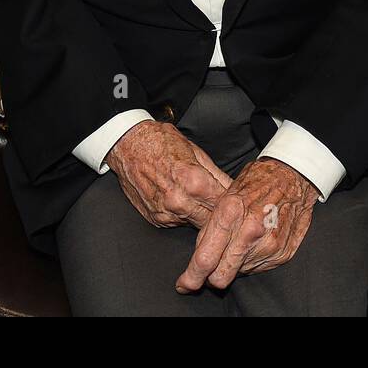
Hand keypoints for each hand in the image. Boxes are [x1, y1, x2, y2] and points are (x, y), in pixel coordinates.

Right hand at [105, 120, 231, 228]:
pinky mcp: (156, 219)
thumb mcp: (196, 152)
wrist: (128, 145)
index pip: (224, 204)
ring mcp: (166, 214)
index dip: (233, 204)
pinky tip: (185, 202)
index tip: (238, 203)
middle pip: (213, 220)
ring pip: (196, 225)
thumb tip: (234, 188)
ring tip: (203, 203)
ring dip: (203, 217)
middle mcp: (179, 202)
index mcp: (194, 182)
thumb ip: (216, 175)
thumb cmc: (161, 143)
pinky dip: (185, 216)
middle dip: (220, 216)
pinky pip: (179, 223)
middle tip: (226, 209)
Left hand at [176, 158, 317, 293]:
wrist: (294, 175)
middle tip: (211, 268)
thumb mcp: (227, 194)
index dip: (190, 278)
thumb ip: (211, 225)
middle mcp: (250, 231)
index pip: (204, 259)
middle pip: (221, 277)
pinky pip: (259, 268)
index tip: (184, 285)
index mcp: (231, 212)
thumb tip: (199, 254)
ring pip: (239, 273)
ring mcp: (269, 244)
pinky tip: (257, 241)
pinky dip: (253, 259)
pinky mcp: (283, 253)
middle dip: (211, 278)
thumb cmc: (257, 182)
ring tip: (242, 240)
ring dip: (236, 263)